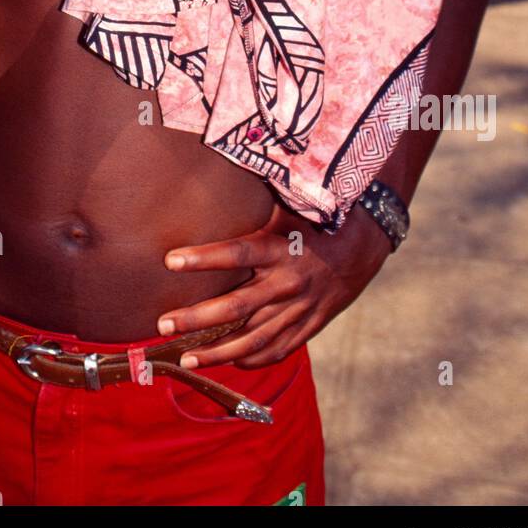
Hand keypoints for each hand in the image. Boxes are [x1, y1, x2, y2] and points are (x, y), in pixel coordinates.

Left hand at [156, 198, 390, 368]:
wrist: (363, 245)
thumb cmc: (314, 220)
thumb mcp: (286, 206)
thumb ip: (252, 201)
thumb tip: (221, 164)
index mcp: (278, 247)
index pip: (235, 253)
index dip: (202, 258)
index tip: (170, 260)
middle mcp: (287, 282)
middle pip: (236, 306)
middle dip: (197, 319)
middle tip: (163, 325)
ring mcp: (299, 309)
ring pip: (254, 338)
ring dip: (218, 352)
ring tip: (186, 360)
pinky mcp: (309, 326)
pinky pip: (279, 348)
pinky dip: (253, 359)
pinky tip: (230, 363)